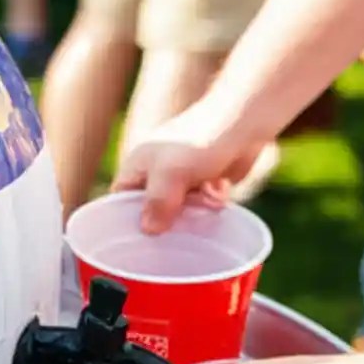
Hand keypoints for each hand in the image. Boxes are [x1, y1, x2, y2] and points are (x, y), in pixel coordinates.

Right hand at [112, 103, 262, 233]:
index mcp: (137, 166)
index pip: (119, 201)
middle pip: (152, 211)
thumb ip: (157, 203)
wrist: (244, 123)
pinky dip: (212, 202)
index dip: (126, 220)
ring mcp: (181, 178)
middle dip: (169, 218)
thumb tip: (149, 231)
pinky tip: (221, 189)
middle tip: (182, 222)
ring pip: (180, 211)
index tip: (140, 240)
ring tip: (208, 196)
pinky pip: (202, 205)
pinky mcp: (205, 181)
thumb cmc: (201, 140)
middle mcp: (155, 173)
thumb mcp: (171, 173)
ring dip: (196, 210)